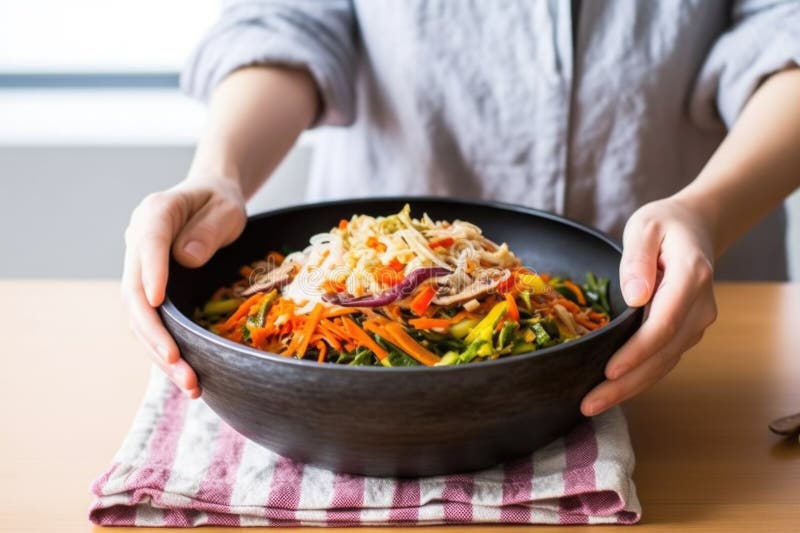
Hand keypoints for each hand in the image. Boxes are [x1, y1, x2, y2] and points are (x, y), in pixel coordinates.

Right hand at [122, 176, 246, 397]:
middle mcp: (138, 244)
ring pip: (140, 318)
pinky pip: (153, 324)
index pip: (147, 243)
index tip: (156, 302)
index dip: (151, 273)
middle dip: (156, 332)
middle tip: (179, 363)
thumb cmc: (220, 203)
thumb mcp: (225, 208)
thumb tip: (185, 258)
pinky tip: (186, 378)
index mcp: (155, 214)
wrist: (210, 200)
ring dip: (161, 353)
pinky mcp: (150, 291)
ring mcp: (141, 270)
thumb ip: (208, 230)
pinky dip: (166, 351)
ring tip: (190, 385)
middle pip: (135, 293)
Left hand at [580, 196, 717, 415]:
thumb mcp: (645, 227)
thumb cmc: (664, 224)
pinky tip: (611, 391)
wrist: (696, 227)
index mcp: (691, 277)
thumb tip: (634, 297)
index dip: (635, 352)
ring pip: (664, 364)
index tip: (608, 371)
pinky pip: (662, 360)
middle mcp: (700, 307)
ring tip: (592, 405)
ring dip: (630, 388)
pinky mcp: (685, 331)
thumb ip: (637, 260)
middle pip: (663, 354)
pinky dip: (638, 378)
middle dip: (626, 384)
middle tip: (588, 405)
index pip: (663, 324)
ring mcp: (696, 322)